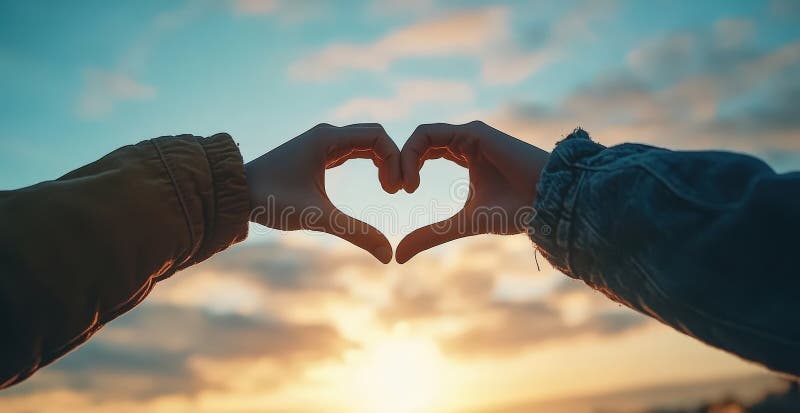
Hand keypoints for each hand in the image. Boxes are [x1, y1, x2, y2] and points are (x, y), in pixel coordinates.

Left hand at [245, 123, 401, 262]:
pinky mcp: (318, 153)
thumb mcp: (317, 217)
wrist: (235, 194)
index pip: (377, 136)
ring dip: (382, 161)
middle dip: (392, 160)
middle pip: (375, 136)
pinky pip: (354, 150)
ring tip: (388, 189)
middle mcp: (326, 134)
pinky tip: (377, 182)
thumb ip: (355, 232)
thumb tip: (388, 255)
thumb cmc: (271, 201)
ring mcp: (322, 142)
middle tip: (396, 191)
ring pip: (366, 142)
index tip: (397, 190)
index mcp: (327, 138)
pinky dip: (371, 162)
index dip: (395, 160)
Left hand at [396, 121, 548, 262]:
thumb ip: (431, 234)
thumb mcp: (462, 224)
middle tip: (391, 190)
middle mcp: (467, 140)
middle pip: (418, 143)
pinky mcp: (474, 132)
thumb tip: (399, 256)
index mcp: (466, 154)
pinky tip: (412, 180)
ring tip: (401, 187)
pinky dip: (412, 153)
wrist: (547, 205)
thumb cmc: (515, 213)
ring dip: (402, 158)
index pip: (423, 152)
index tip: (395, 193)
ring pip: (421, 135)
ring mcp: (471, 133)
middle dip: (398, 163)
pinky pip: (430, 134)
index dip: (404, 170)